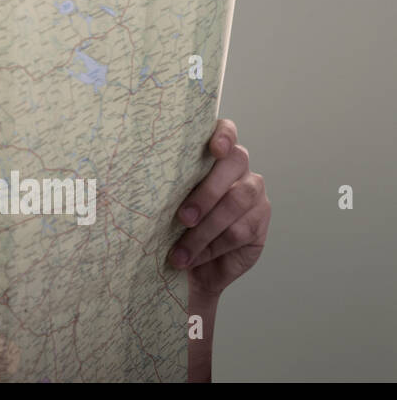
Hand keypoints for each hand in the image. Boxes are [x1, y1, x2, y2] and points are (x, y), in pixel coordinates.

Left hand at [170, 118, 269, 298]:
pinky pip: (241, 230)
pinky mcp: (260, 220)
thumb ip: (163, 186)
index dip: (224, 135)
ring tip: (181, 251)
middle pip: (234, 163)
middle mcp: (236, 168)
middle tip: (183, 218)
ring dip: (207, 228)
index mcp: (210, 154)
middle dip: (207, 192)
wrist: (189, 268)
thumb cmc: (169, 225)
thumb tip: (139, 177)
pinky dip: (214, 246)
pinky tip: (194, 257)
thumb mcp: (161, 203)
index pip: (225, 131)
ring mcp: (252, 192)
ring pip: (239, 199)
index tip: (214, 149)